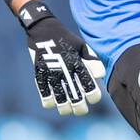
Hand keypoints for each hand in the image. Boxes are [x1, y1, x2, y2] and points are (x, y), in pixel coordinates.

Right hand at [17, 1, 104, 115]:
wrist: (43, 28)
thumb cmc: (67, 39)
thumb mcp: (82, 46)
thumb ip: (92, 60)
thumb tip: (100, 76)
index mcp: (76, 62)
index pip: (88, 84)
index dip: (93, 96)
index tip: (94, 99)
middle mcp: (64, 69)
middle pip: (74, 95)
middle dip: (80, 107)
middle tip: (82, 110)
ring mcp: (50, 72)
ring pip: (58, 98)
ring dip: (64, 108)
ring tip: (68, 110)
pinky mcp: (39, 73)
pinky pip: (43, 93)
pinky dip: (48, 101)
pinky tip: (53, 104)